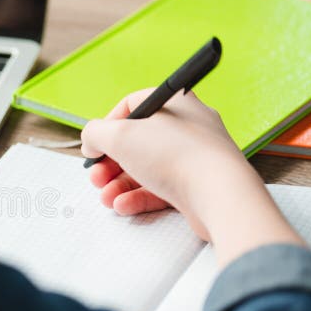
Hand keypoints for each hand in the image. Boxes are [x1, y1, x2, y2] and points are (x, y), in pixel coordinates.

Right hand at [81, 89, 303, 265]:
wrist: (219, 193)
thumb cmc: (174, 155)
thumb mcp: (119, 136)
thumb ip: (95, 133)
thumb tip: (91, 140)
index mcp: (174, 103)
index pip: (133, 105)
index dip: (108, 125)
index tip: (95, 144)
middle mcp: (187, 127)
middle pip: (137, 142)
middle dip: (110, 163)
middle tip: (96, 177)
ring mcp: (193, 157)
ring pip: (147, 169)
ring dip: (120, 184)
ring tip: (106, 198)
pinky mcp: (197, 185)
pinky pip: (161, 189)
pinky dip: (139, 197)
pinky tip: (123, 206)